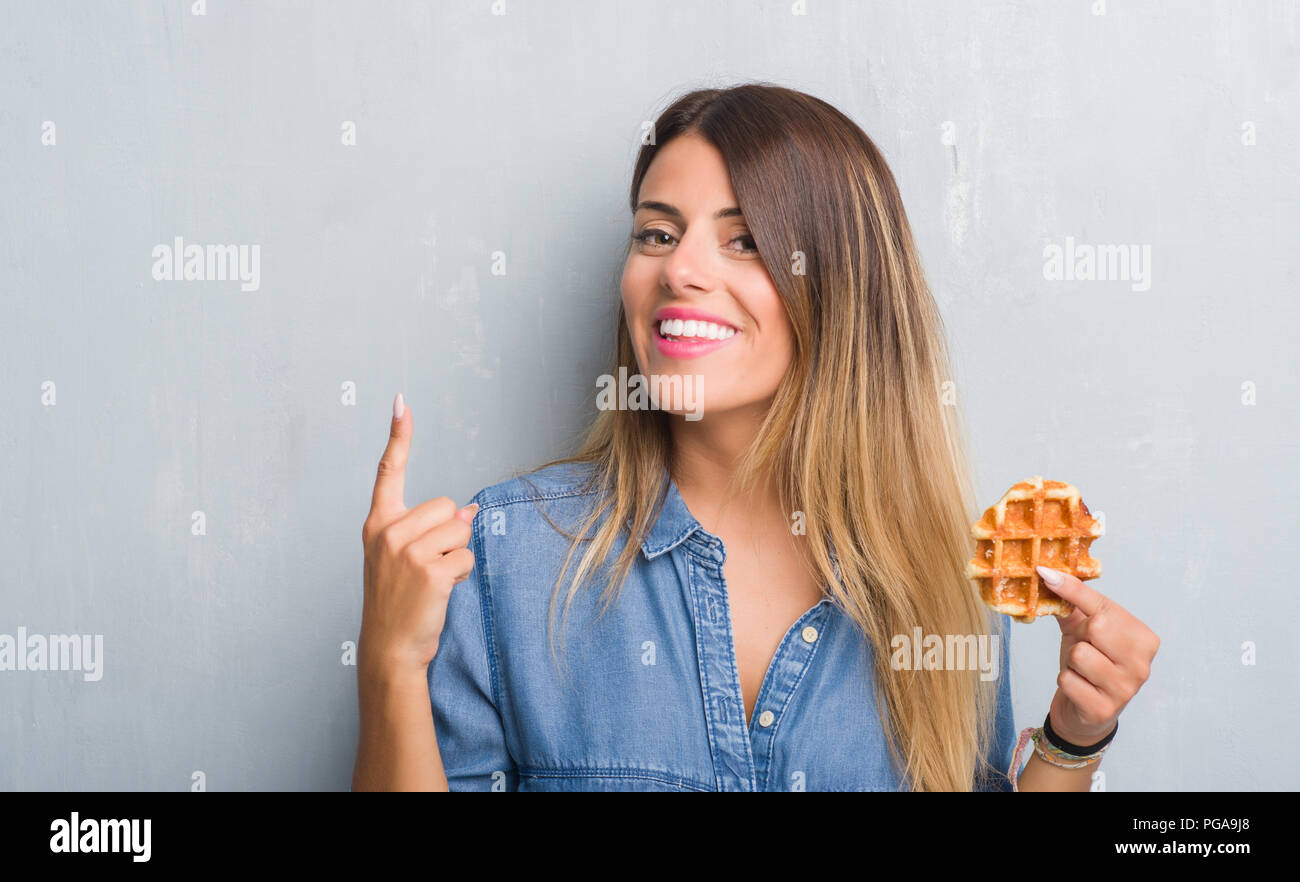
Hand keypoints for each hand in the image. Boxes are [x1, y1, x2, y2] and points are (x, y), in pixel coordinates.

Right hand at [359, 393, 477, 674]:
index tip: (401, 403)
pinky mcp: (429, 572)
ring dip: (458, 555)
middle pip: (447, 506)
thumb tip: (469, 511)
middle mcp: (389, 532)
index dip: (399, 436)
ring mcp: (407, 552)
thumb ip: (429, 529)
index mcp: (379, 524)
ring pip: (461, 529)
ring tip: (434, 580)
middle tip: (429, 566)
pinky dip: (462, 575)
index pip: (388, 472)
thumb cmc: (399, 601)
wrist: (389, 647)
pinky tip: (441, 591)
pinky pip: (467, 557)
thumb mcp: (403, 558)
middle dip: (450, 534)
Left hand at [1037, 566, 1159, 746]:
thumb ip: (1072, 603)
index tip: (1045, 573)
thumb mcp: (1083, 630)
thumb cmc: (1089, 664)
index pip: (1103, 605)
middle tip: (1084, 647)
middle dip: (1079, 635)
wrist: (1085, 711)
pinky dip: (1065, 681)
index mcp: (1143, 638)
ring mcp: (1126, 689)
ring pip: (1079, 655)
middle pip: (1094, 627)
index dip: (1071, 589)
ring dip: (1070, 662)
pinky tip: (1079, 688)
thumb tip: (1049, 575)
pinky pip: (1068, 680)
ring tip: (1081, 670)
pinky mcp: (1104, 710)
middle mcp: (1142, 664)